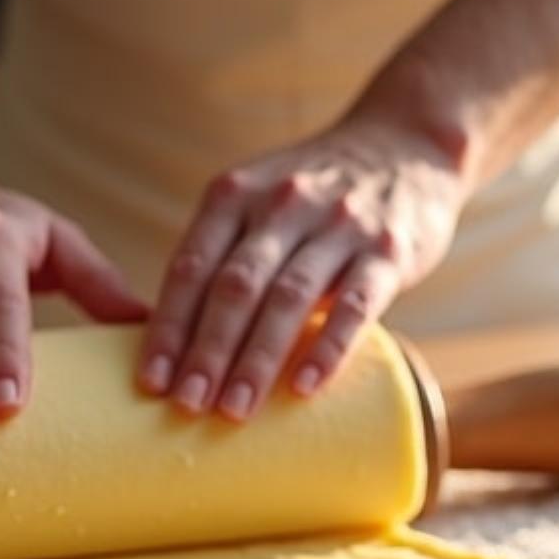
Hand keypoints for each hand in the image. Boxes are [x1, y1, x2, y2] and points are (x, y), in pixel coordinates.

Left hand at [139, 113, 468, 419]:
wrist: (407, 148)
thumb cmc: (315, 197)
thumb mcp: (258, 201)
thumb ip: (223, 255)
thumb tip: (174, 346)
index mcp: (236, 194)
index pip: (191, 266)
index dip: (168, 326)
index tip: (151, 381)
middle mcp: (283, 203)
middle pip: (234, 286)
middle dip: (206, 350)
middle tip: (188, 404)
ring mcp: (338, 225)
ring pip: (288, 297)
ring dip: (257, 359)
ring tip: (235, 409)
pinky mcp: (389, 251)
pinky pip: (356, 304)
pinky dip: (328, 348)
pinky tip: (305, 387)